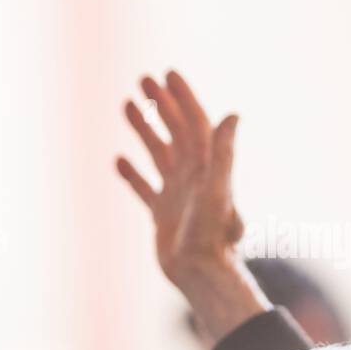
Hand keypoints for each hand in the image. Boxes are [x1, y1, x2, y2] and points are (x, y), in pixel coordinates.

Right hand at [116, 71, 269, 341]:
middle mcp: (193, 175)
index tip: (166, 74)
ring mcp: (176, 193)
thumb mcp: (218, 191)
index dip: (182, 97)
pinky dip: (133, 173)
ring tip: (125, 106)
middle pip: (175, 130)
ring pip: (157, 152)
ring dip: (143, 129)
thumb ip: (224, 154)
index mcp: (207, 165)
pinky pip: (145, 187)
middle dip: (159, 104)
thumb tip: (232, 114)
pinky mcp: (163, 214)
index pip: (194, 121)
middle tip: (142, 80)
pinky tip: (119, 161)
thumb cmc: (211, 237)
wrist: (200, 274)